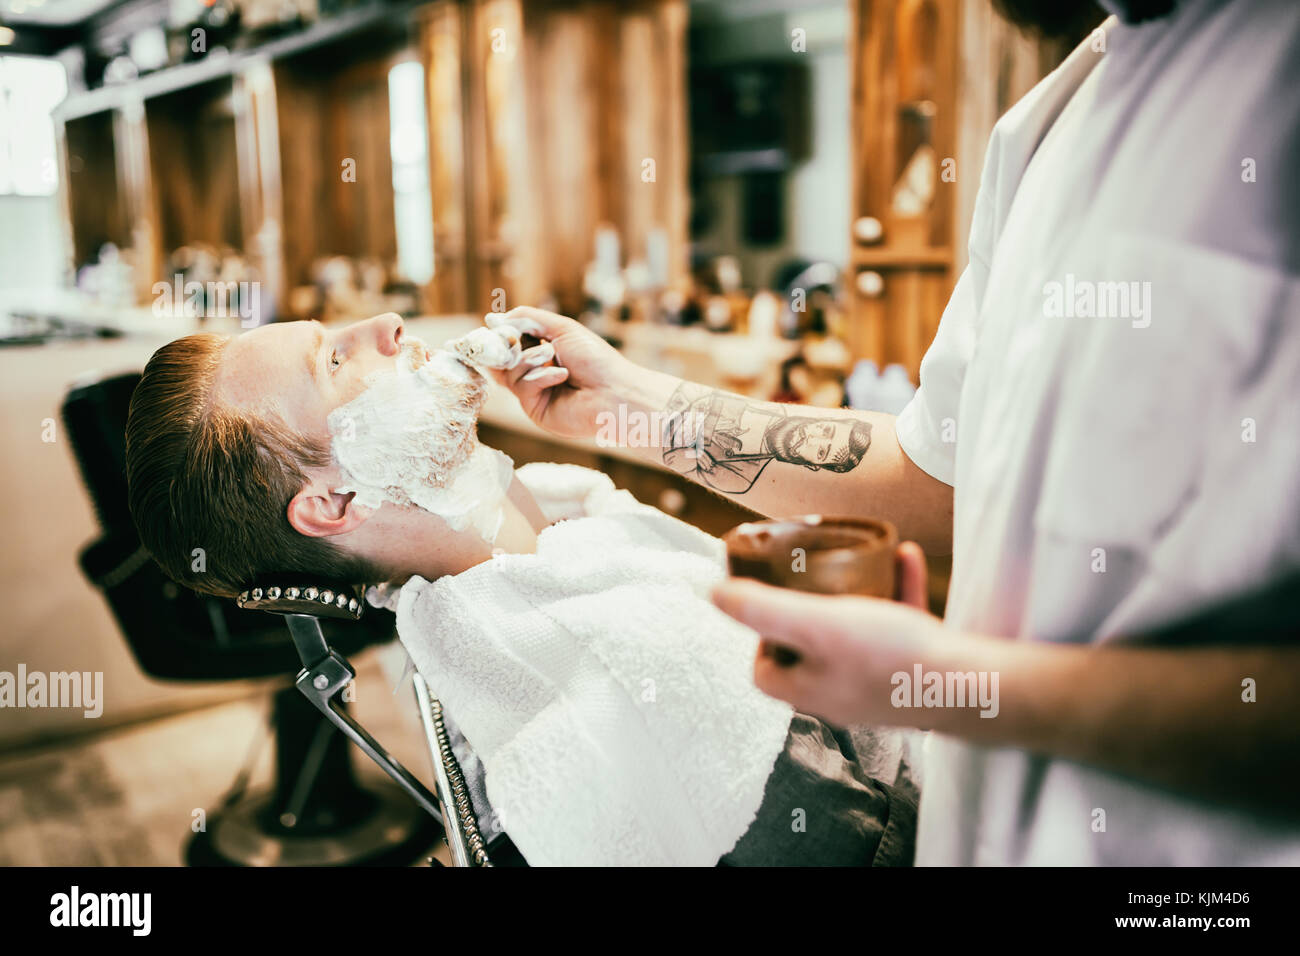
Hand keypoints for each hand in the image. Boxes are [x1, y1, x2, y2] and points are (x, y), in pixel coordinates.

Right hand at [484, 307, 665, 440]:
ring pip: (509, 371)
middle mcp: (535, 372)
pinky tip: (561, 375)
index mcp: (543, 351)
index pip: (511, 340)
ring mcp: (534, 392)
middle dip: (507, 345)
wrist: (614, 391)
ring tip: (551, 356)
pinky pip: (522, 387)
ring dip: (529, 359)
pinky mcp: (534, 409)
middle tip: (511, 339)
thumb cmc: (595, 359)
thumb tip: (493, 319)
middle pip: (502, 357)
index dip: (502, 333)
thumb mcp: (562, 328)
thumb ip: (528, 319)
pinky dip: (540, 376)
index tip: (493, 325)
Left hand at [711, 542, 947, 726]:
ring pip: (855, 636)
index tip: (771, 602)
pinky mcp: (914, 671)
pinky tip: (905, 556)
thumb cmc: (889, 656)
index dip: (759, 638)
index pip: (764, 671)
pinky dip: (898, 591)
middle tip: (813, 579)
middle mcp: (840, 694)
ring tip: (859, 562)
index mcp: (808, 689)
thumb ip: (763, 609)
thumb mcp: (816, 623)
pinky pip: (898, 626)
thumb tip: (715, 594)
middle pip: (807, 652)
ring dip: (856, 595)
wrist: (972, 684)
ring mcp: (878, 686)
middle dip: (808, 611)